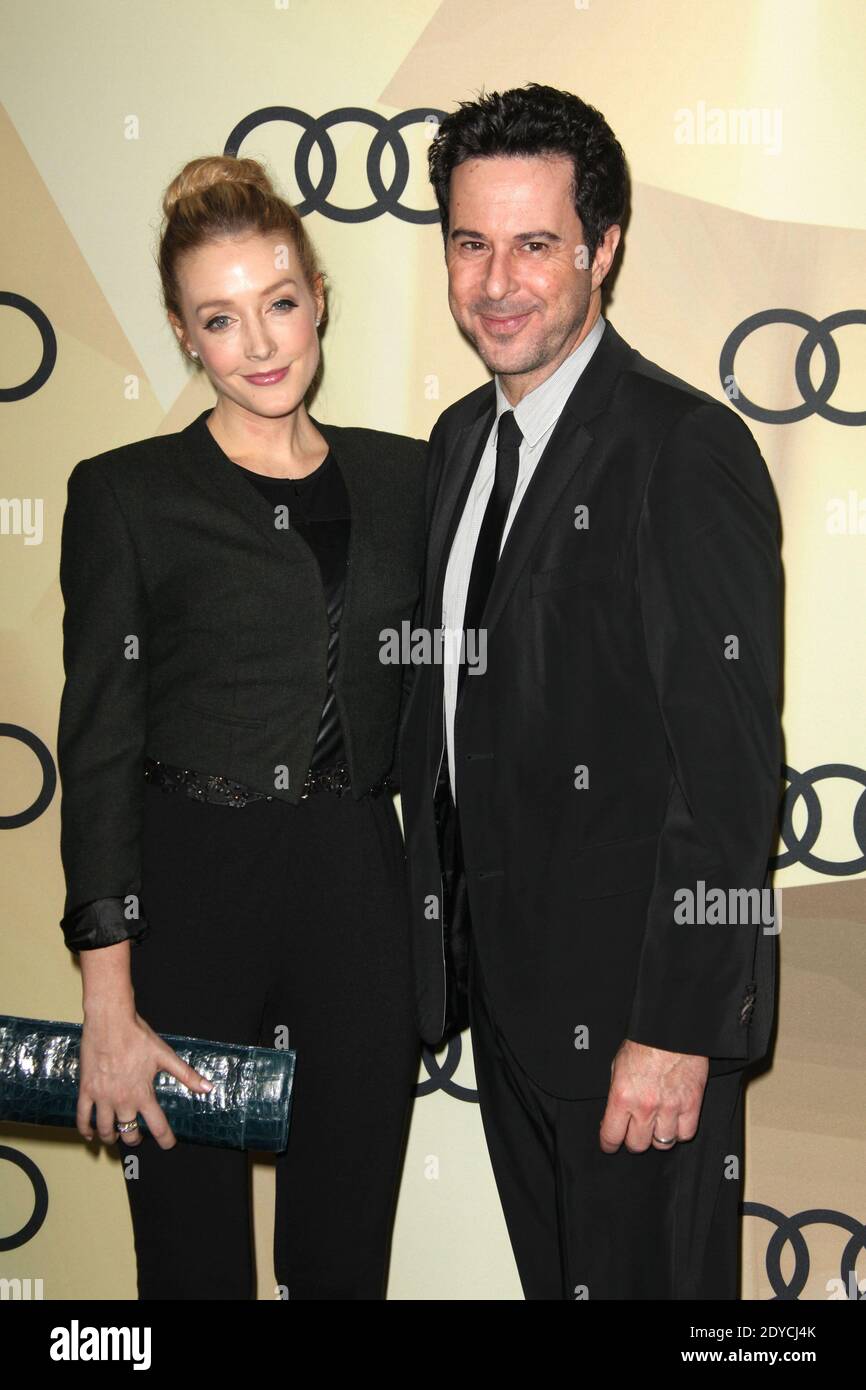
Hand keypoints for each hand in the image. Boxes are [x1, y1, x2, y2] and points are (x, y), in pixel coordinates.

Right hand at [77, 1006, 212, 1149]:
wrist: (110, 1021)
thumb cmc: (137, 1036)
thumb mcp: (165, 1055)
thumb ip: (186, 1075)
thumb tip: (207, 1088)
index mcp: (143, 1094)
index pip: (157, 1126)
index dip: (165, 1139)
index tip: (168, 1144)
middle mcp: (122, 1100)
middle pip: (129, 1132)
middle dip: (134, 1138)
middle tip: (137, 1137)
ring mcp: (102, 1097)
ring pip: (105, 1129)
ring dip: (111, 1137)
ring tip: (115, 1137)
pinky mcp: (86, 1090)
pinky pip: (83, 1116)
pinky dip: (85, 1129)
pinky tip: (90, 1134)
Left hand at [599, 1039, 708, 1153]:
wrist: (672, 1030)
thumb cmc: (644, 1044)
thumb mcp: (617, 1066)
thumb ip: (616, 1095)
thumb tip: (613, 1117)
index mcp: (622, 1096)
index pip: (612, 1136)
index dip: (609, 1144)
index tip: (610, 1144)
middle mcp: (645, 1106)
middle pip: (637, 1145)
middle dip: (633, 1140)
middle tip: (635, 1131)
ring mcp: (670, 1108)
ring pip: (662, 1143)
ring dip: (657, 1136)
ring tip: (656, 1125)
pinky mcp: (691, 1104)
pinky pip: (685, 1134)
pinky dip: (679, 1132)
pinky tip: (674, 1122)